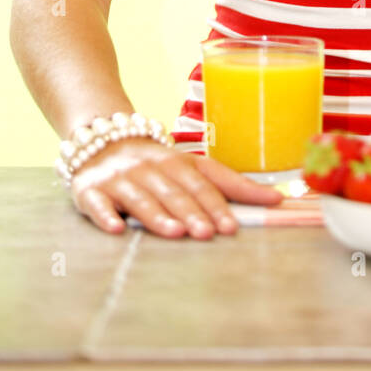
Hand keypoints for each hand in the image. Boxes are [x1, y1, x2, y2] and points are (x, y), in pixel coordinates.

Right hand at [69, 136, 282, 237]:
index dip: (216, 204)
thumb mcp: (194, 167)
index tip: (230, 227)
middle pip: (174, 192)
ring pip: (141, 198)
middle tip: (207, 233)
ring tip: (175, 232)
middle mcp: (150, 169)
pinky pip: (97, 204)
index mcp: (178, 163)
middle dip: (191, 212)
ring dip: (158, 215)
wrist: (102, 137)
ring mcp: (120, 179)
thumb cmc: (158, 163)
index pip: (200, 185)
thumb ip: (233, 185)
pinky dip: (105, 216)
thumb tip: (279, 200)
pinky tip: (116, 230)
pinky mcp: (91, 190)